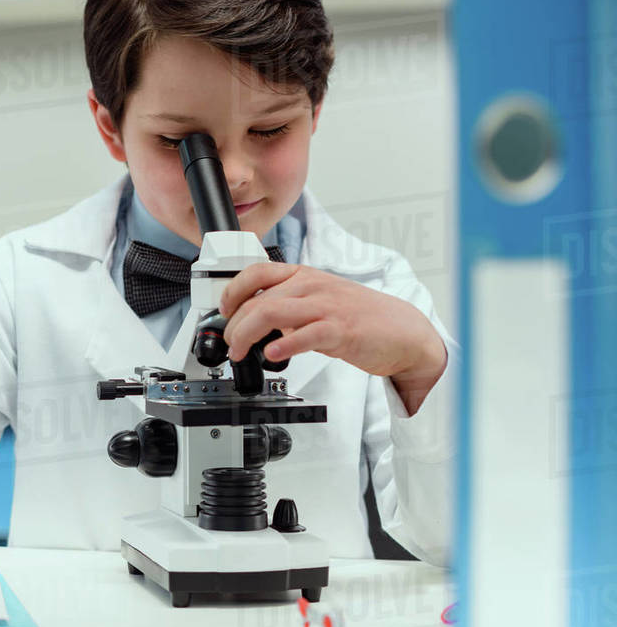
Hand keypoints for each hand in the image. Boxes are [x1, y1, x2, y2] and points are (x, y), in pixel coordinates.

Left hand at [219, 262, 446, 412]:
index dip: (233, 290)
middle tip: (231, 345)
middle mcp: (312, 287)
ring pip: (272, 311)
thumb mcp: (318, 304)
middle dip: (234, 325)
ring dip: (246, 334)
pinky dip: (284, 345)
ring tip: (241, 352)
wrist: (404, 332)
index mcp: (305, 277)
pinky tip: (273, 355)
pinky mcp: (341, 330)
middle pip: (257, 299)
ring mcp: (327, 307)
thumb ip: (288, 311)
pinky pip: (306, 334)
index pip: (257, 271)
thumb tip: (258, 326)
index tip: (223, 310)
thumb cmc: (361, 318)